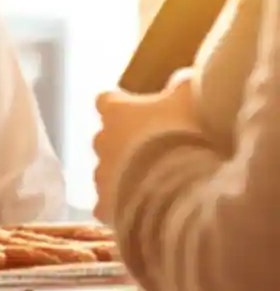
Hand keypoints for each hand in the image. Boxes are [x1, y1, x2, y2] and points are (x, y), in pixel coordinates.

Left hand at [93, 75, 199, 222]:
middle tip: (157, 153)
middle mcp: (100, 141)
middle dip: (125, 145)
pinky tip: (147, 212)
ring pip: (107, 174)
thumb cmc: (185, 132)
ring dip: (126, 177)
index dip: (123, 107)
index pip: (107, 101)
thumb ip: (181, 85)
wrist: (180, 185)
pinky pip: (109, 208)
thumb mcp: (189, 96)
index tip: (140, 113)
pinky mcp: (104, 208)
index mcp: (115, 111)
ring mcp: (100, 176)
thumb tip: (180, 78)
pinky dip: (123, 209)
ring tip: (158, 186)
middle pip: (106, 139)